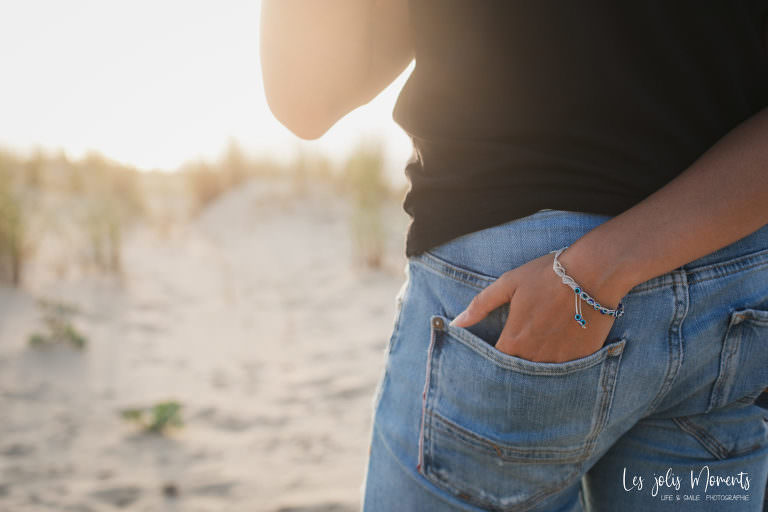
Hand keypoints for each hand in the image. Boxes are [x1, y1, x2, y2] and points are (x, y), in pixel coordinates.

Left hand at [449, 250, 625, 362]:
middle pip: (518, 371)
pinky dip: (560, 364)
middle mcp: (535, 356)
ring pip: (541, 374)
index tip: (496, 351)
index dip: (493, 359)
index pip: (495, 363)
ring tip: (541, 348)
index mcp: (514, 340)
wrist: (594, 273)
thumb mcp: (509, 283)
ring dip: (537, 365)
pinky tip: (561, 348)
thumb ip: (480, 305)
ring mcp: (560, 361)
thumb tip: (456, 322)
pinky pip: (566, 371)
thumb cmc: (547, 275)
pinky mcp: (582, 359)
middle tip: (521, 348)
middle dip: (515, 365)